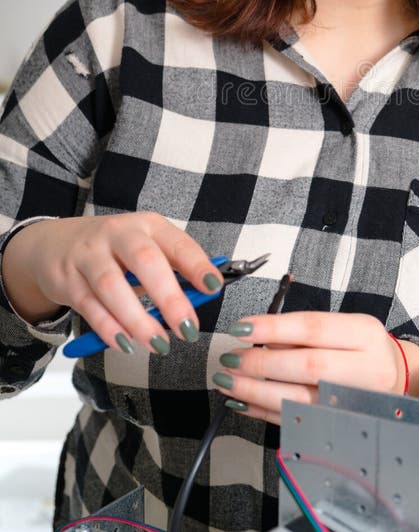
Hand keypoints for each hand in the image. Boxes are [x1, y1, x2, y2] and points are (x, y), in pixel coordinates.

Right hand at [2, 212, 223, 353]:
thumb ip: (173, 269)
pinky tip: (126, 343)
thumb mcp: (146, 248)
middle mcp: (119, 234)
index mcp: (148, 225)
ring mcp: (89, 254)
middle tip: (186, 328)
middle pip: (145, 261)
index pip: (177, 243)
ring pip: (112, 286)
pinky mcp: (67, 278)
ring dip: (137, 319)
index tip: (213, 288)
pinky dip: (108, 328)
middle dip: (169, 297)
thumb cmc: (115, 251)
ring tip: (158, 344)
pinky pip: (89, 305)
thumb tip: (205, 294)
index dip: (197, 265)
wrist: (55, 244)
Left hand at [212, 311, 418, 423]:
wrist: (398, 379)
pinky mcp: (342, 427)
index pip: (313, 327)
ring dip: (257, 393)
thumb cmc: (360, 349)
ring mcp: (355, 403)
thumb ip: (303, 333)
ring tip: (228, 383)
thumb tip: (257, 339)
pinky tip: (242, 404)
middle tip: (230, 360)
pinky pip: (297, 422)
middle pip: (308, 366)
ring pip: (301, 400)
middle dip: (262, 364)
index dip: (273, 328)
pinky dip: (265, 413)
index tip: (240, 328)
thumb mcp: (342, 328)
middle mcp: (366, 369)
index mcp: (364, 334)